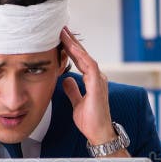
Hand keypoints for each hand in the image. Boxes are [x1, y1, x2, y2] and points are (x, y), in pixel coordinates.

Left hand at [60, 27, 116, 144]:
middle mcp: (97, 77)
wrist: (99, 133)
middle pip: (83, 55)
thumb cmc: (91, 120)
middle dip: (72, 41)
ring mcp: (99, 80)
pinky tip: (73, 48)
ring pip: (86, 57)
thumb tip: (67, 80)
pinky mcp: (98, 85)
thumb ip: (73, 90)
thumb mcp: (77, 103)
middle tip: (61, 28)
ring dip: (75, 45)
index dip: (71, 49)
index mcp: (92, 80)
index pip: (80, 60)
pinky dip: (81, 56)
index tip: (60, 38)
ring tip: (64, 33)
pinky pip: (90, 66)